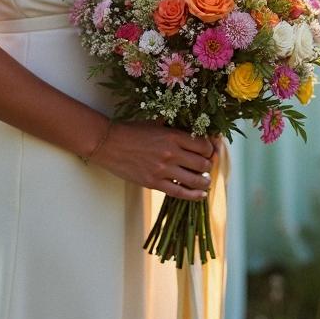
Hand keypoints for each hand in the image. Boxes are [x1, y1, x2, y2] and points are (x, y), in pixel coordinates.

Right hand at [96, 121, 214, 199]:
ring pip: (195, 180)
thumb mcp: (156, 122)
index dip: (210, 150)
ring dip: (204, 182)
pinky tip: (201, 195)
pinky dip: (194, 195)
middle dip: (208, 166)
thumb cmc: (131, 131)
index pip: (204, 146)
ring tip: (205, 181)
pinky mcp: (154, 183)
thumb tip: (192, 125)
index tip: (209, 152)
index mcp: (173, 136)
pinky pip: (180, 192)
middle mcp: (171, 153)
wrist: (109, 144)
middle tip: (206, 167)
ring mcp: (163, 170)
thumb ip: (174, 125)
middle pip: (202, 164)